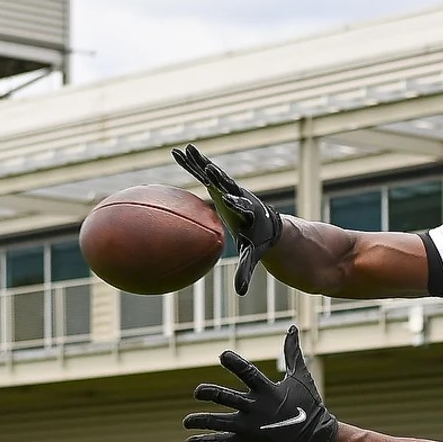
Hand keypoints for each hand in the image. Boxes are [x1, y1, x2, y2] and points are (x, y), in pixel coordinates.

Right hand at [174, 143, 281, 295]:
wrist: (265, 223)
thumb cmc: (257, 241)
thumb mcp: (251, 256)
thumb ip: (246, 271)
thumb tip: (241, 292)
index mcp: (246, 213)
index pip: (240, 208)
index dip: (234, 203)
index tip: (227, 199)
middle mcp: (237, 196)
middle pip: (227, 185)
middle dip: (219, 178)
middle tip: (208, 168)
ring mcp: (228, 188)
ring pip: (212, 173)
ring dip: (200, 162)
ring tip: (185, 149)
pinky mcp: (219, 184)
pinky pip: (202, 173)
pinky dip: (191, 163)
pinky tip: (177, 153)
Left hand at [184, 326, 338, 441]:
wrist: (315, 437)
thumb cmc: (308, 405)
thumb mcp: (301, 377)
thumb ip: (292, 353)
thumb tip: (292, 328)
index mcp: (267, 390)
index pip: (247, 372)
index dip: (234, 363)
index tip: (222, 355)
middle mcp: (256, 408)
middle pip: (225, 397)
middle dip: (208, 392)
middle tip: (198, 391)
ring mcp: (250, 427)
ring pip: (218, 422)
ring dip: (200, 420)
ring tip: (186, 421)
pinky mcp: (248, 441)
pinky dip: (205, 441)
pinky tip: (190, 440)